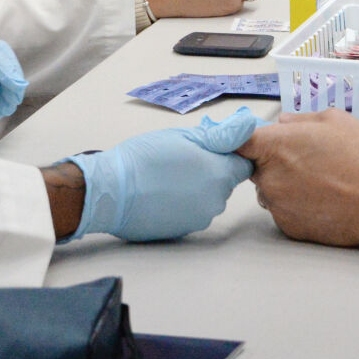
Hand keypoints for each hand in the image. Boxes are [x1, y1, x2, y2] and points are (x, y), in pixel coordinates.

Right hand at [66, 108, 259, 240]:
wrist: (110, 191)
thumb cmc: (144, 159)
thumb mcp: (185, 137)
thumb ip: (221, 136)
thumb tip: (248, 127)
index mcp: (219, 175)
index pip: (243, 166)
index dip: (228, 156)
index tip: (210, 150)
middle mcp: (215, 201)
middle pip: (224, 183)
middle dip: (210, 172)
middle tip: (182, 161)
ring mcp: (198, 219)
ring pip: (207, 199)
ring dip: (196, 189)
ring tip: (168, 178)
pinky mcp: (182, 231)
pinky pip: (192, 212)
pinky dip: (182, 204)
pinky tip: (161, 193)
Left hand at [239, 109, 358, 246]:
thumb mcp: (334, 120)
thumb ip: (300, 119)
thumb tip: (283, 123)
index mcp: (275, 145)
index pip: (235, 141)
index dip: (238, 140)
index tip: (242, 142)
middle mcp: (269, 177)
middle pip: (256, 168)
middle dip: (273, 163)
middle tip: (305, 160)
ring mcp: (277, 205)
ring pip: (270, 191)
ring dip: (285, 186)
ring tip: (319, 182)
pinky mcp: (288, 227)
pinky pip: (284, 212)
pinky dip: (297, 206)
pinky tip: (322, 199)